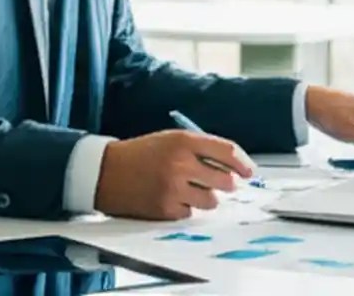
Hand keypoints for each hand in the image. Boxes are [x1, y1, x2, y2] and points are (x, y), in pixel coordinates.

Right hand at [95, 130, 252, 220]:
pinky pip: (190, 212)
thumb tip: (236, 166)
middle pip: (225, 181)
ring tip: (189, 189)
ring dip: (205, 197)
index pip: (228, 152)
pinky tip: (170, 198)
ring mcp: (172, 188)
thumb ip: (203, 149)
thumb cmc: (143, 154)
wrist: (104, 172)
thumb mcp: (173, 140)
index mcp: (185, 142)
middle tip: (219, 183)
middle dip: (226, 184)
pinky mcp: (163, 209)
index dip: (243, 163)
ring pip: (211, 201)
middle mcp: (180, 164)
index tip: (249, 172)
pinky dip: (185, 207)